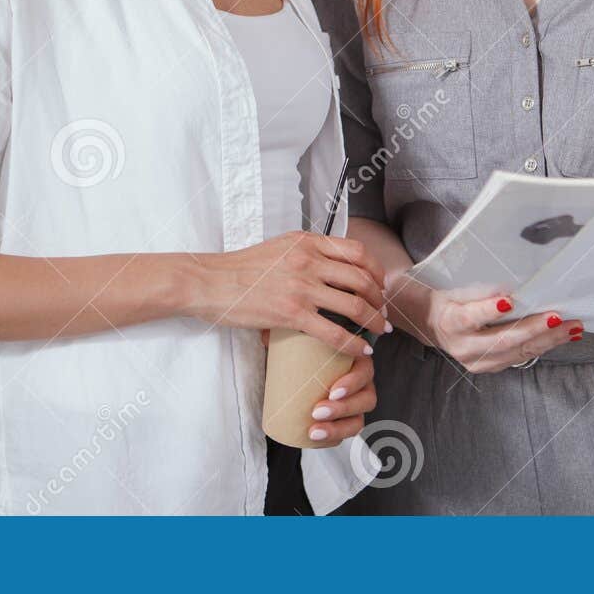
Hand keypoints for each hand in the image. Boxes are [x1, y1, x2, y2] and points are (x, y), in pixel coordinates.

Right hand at [190, 231, 390, 356]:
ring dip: (374, 321)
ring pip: (354, 304)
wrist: (209, 282)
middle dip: (380, 299)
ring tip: (379, 331)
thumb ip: (304, 254)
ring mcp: (301, 287)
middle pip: (362, 278)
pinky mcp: (292, 313)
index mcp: (306, 242)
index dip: (376, 270)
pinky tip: (361, 350)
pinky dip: (353, 344)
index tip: (380, 285)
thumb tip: (326, 269)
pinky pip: (334, 332)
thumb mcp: (278, 248)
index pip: (356, 251)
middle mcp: (308, 260)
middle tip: (383, 312)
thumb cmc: (239, 269)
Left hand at [259, 331, 375, 444]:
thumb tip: (268, 335)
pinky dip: (334, 438)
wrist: (293, 370)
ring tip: (314, 430)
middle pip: (366, 399)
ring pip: (358, 420)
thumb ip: (288, 331)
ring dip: (338, 427)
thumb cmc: (300, 351)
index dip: (353, 383)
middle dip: (343, 408)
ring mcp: (355, 402)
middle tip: (316, 411)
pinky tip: (317, 439)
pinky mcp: (345, 419)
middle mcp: (361, 382)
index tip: (332, 391)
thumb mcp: (296, 338)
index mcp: (355, 359)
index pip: (364, 370)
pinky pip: (347, 432)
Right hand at [385, 269, 581, 373]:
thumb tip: (511, 281)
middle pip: (501, 340)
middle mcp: (463, 346)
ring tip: (572, 327)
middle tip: (557, 317)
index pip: (469, 317)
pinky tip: (563, 337)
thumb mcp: (451, 287)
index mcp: (449, 322)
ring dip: (548, 340)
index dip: (489, 310)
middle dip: (533, 329)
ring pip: (517, 353)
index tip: (510, 300)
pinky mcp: (489, 366)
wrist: (428, 321)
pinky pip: (520, 358)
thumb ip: (475, 288)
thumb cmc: (445, 296)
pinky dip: (544, 346)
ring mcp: (477, 361)